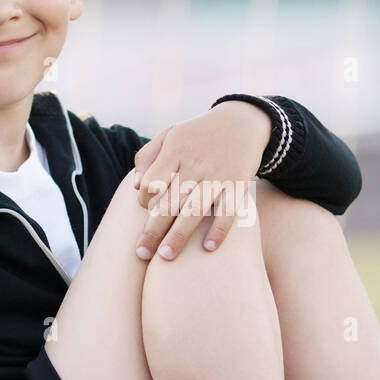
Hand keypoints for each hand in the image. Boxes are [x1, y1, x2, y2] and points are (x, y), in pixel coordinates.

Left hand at [131, 101, 269, 260]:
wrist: (243, 122)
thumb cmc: (198, 134)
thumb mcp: (170, 134)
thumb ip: (148, 156)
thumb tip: (136, 187)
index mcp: (175, 150)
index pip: (151, 183)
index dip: (145, 200)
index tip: (147, 210)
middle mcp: (195, 163)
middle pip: (169, 202)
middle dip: (153, 230)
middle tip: (142, 254)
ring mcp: (218, 175)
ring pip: (194, 210)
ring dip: (179, 235)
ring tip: (166, 257)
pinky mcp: (238, 183)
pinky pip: (229, 211)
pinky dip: (219, 230)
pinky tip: (208, 248)